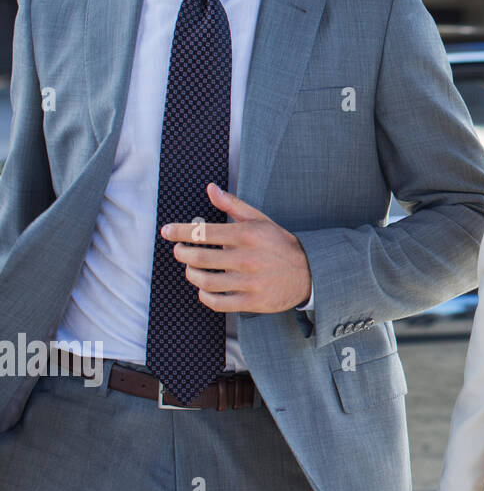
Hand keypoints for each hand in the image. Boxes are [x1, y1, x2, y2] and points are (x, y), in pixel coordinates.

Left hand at [161, 183, 311, 313]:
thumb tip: (211, 188)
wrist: (309, 272)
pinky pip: (217, 302)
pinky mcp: (252, 301)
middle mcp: (247, 258)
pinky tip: (204, 289)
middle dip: (182, 253)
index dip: (179, 231)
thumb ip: (233, 205)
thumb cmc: (280, 244)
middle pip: (199, 257)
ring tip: (191, 269)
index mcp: (247, 235)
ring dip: (191, 274)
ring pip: (204, 281)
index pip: (203, 232)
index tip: (167, 231)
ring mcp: (249, 282)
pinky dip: (204, 296)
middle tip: (179, 251)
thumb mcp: (260, 220)